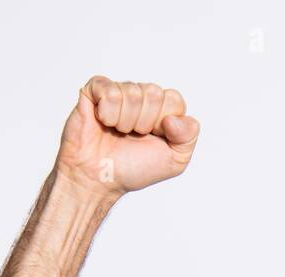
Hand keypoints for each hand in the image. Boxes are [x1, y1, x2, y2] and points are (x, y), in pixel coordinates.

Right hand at [54, 75, 199, 197]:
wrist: (99, 178)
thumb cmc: (133, 169)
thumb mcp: (174, 161)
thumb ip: (189, 136)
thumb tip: (173, 118)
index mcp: (162, 110)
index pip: (174, 100)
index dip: (164, 123)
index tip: (153, 138)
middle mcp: (141, 98)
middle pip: (154, 93)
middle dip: (144, 122)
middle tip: (133, 136)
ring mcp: (118, 92)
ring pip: (132, 93)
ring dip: (125, 121)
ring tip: (117, 132)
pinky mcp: (95, 91)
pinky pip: (109, 90)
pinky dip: (108, 113)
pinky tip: (103, 122)